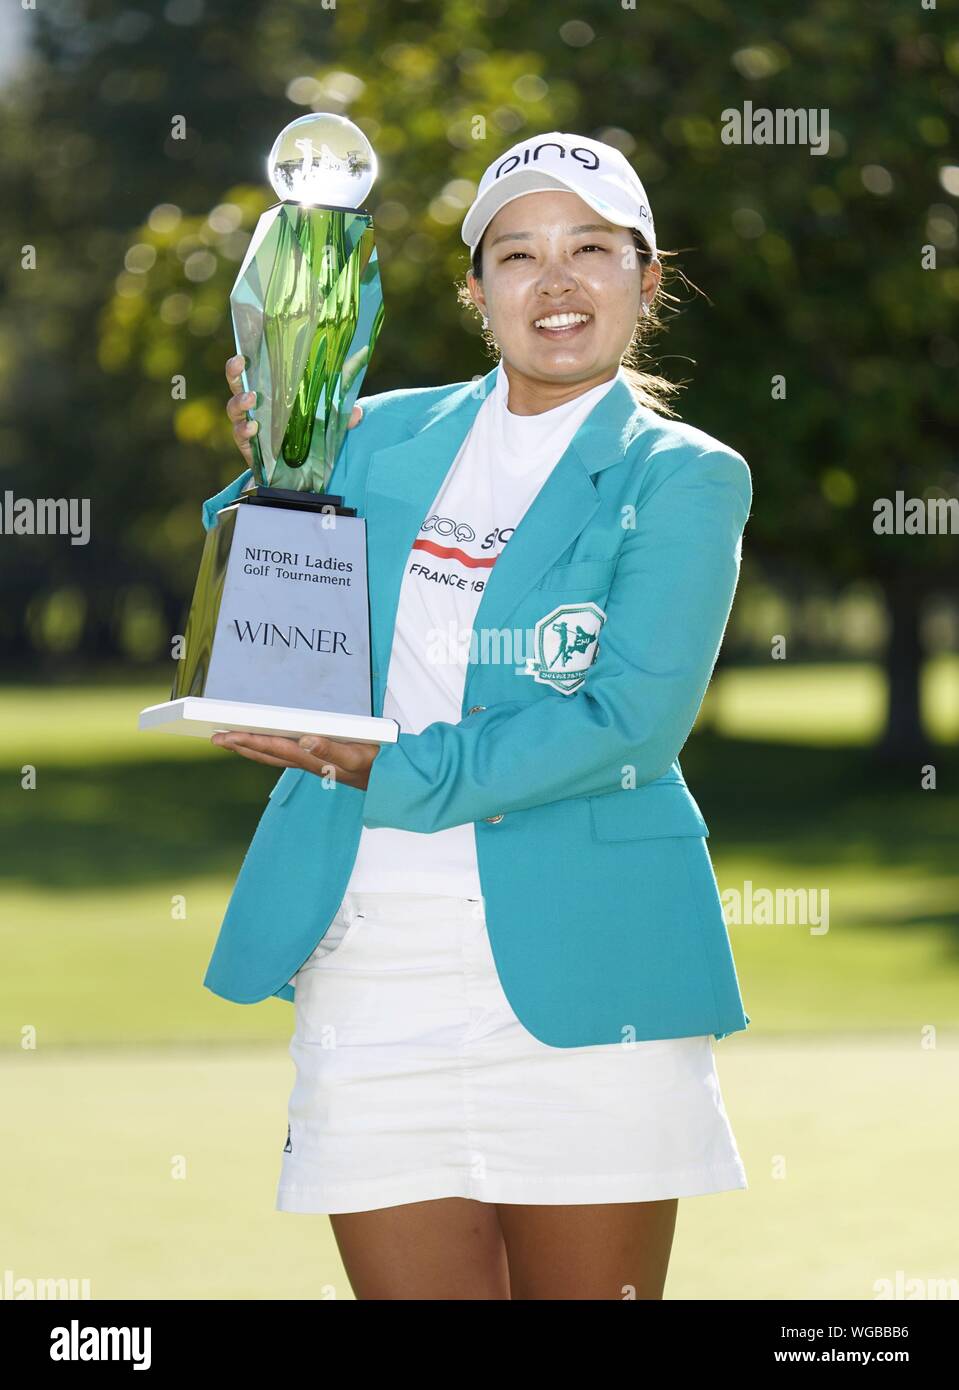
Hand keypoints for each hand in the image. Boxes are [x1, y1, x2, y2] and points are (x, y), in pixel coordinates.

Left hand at [210, 729, 379, 790]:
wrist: (391, 782)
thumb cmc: (376, 766)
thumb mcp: (357, 756)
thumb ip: (331, 750)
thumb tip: (304, 740)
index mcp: (312, 759)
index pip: (274, 748)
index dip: (250, 741)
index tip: (227, 736)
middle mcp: (308, 762)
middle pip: (267, 754)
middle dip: (242, 745)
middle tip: (217, 737)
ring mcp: (312, 764)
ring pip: (273, 756)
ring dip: (251, 748)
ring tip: (232, 741)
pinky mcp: (319, 762)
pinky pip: (286, 755)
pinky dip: (269, 749)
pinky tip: (265, 745)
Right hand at [225, 353, 362, 467]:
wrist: (301, 477)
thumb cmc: (309, 438)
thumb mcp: (327, 422)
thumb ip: (340, 415)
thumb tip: (357, 411)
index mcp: (272, 391)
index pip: (256, 368)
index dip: (248, 356)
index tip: (247, 345)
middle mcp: (256, 405)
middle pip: (237, 382)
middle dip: (235, 371)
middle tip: (241, 362)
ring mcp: (250, 424)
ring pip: (233, 408)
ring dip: (240, 401)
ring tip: (252, 399)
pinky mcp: (249, 447)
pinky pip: (240, 435)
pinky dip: (244, 430)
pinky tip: (253, 427)